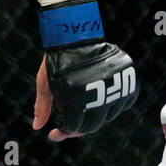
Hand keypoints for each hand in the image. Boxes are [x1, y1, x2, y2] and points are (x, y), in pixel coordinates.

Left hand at [35, 0, 138, 137]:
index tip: (56, 132)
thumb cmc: (58, 57)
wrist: (77, 33)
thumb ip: (43, 106)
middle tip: (70, 125)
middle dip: (78, 129)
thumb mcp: (45, 81)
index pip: (73, 126)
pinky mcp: (128, 78)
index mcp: (76, 95)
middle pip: (92, 126)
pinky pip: (126, 102)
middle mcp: (99, 92)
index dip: (63, 132)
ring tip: (86, 107)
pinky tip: (104, 100)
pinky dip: (116, 105)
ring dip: (97, 116)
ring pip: (109, 116)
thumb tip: (38, 127)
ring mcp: (116, 85)